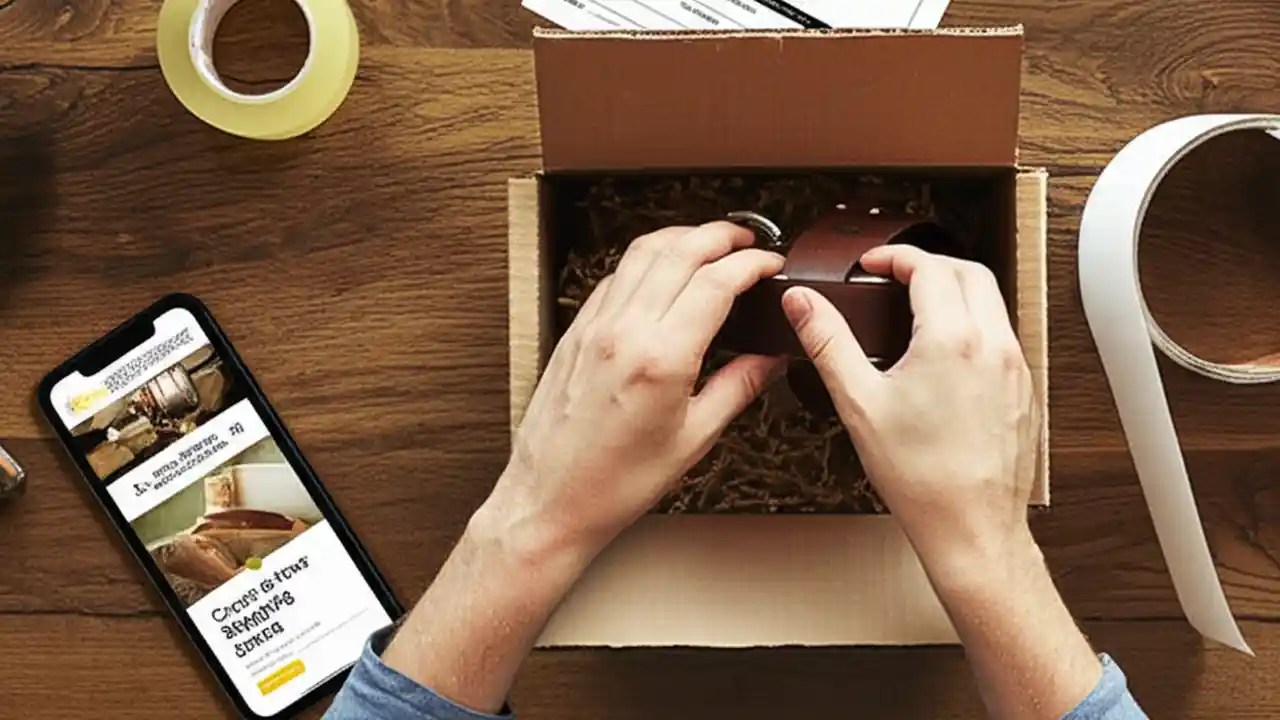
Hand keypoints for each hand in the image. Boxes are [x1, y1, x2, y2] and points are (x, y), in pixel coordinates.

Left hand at [488, 221, 785, 560]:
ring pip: (642, 253)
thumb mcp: (694, 438)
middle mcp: (624, 332)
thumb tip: (770, 358)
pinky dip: (644, 262)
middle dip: (722, 236)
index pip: (716, 282)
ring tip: (709, 243)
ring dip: (682, 237)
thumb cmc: (616, 482)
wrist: (550, 498)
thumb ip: (738, 386)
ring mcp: (595, 327)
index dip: (752, 264)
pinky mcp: (576, 331)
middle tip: (748, 241)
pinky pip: (614, 277)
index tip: (771, 264)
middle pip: (680, 251)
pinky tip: (661, 273)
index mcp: (661, 359)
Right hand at [783, 246, 1103, 719]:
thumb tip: (801, 303)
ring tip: (917, 310)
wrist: (971, 529)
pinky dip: (974, 323)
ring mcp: (1015, 367)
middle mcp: (994, 345)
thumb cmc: (919, 477)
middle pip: (970, 271)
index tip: (873, 264)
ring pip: (993, 301)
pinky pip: (1003, 335)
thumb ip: (828, 343)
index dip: (897, 256)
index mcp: (953, 340)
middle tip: (895, 276)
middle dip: (930, 264)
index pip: (930, 267)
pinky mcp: (1024, 390)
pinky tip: (943, 353)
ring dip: (956, 291)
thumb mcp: (859, 403)